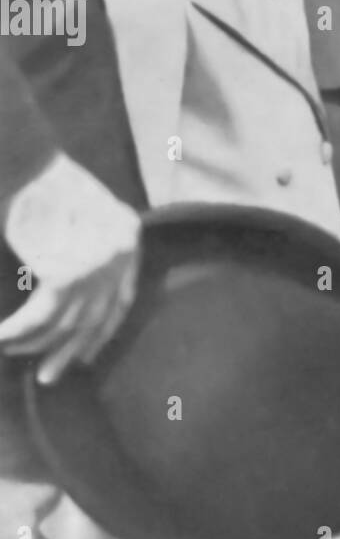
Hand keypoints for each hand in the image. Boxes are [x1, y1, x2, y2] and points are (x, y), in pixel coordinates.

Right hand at [0, 155, 140, 384]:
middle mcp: (121, 255)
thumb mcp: (82, 215)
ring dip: (37, 343)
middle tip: (51, 375)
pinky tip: (2, 338)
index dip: (103, 330)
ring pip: (66, 322)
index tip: (87, 354)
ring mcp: (96, 267)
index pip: (122, 299)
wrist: (26, 162)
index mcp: (128, 238)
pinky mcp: (64, 274)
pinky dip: (19, 331)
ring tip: (15, 354)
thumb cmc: (42, 184)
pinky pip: (40, 316)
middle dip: (72, 350)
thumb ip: (87, 248)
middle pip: (98, 317)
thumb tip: (69, 290)